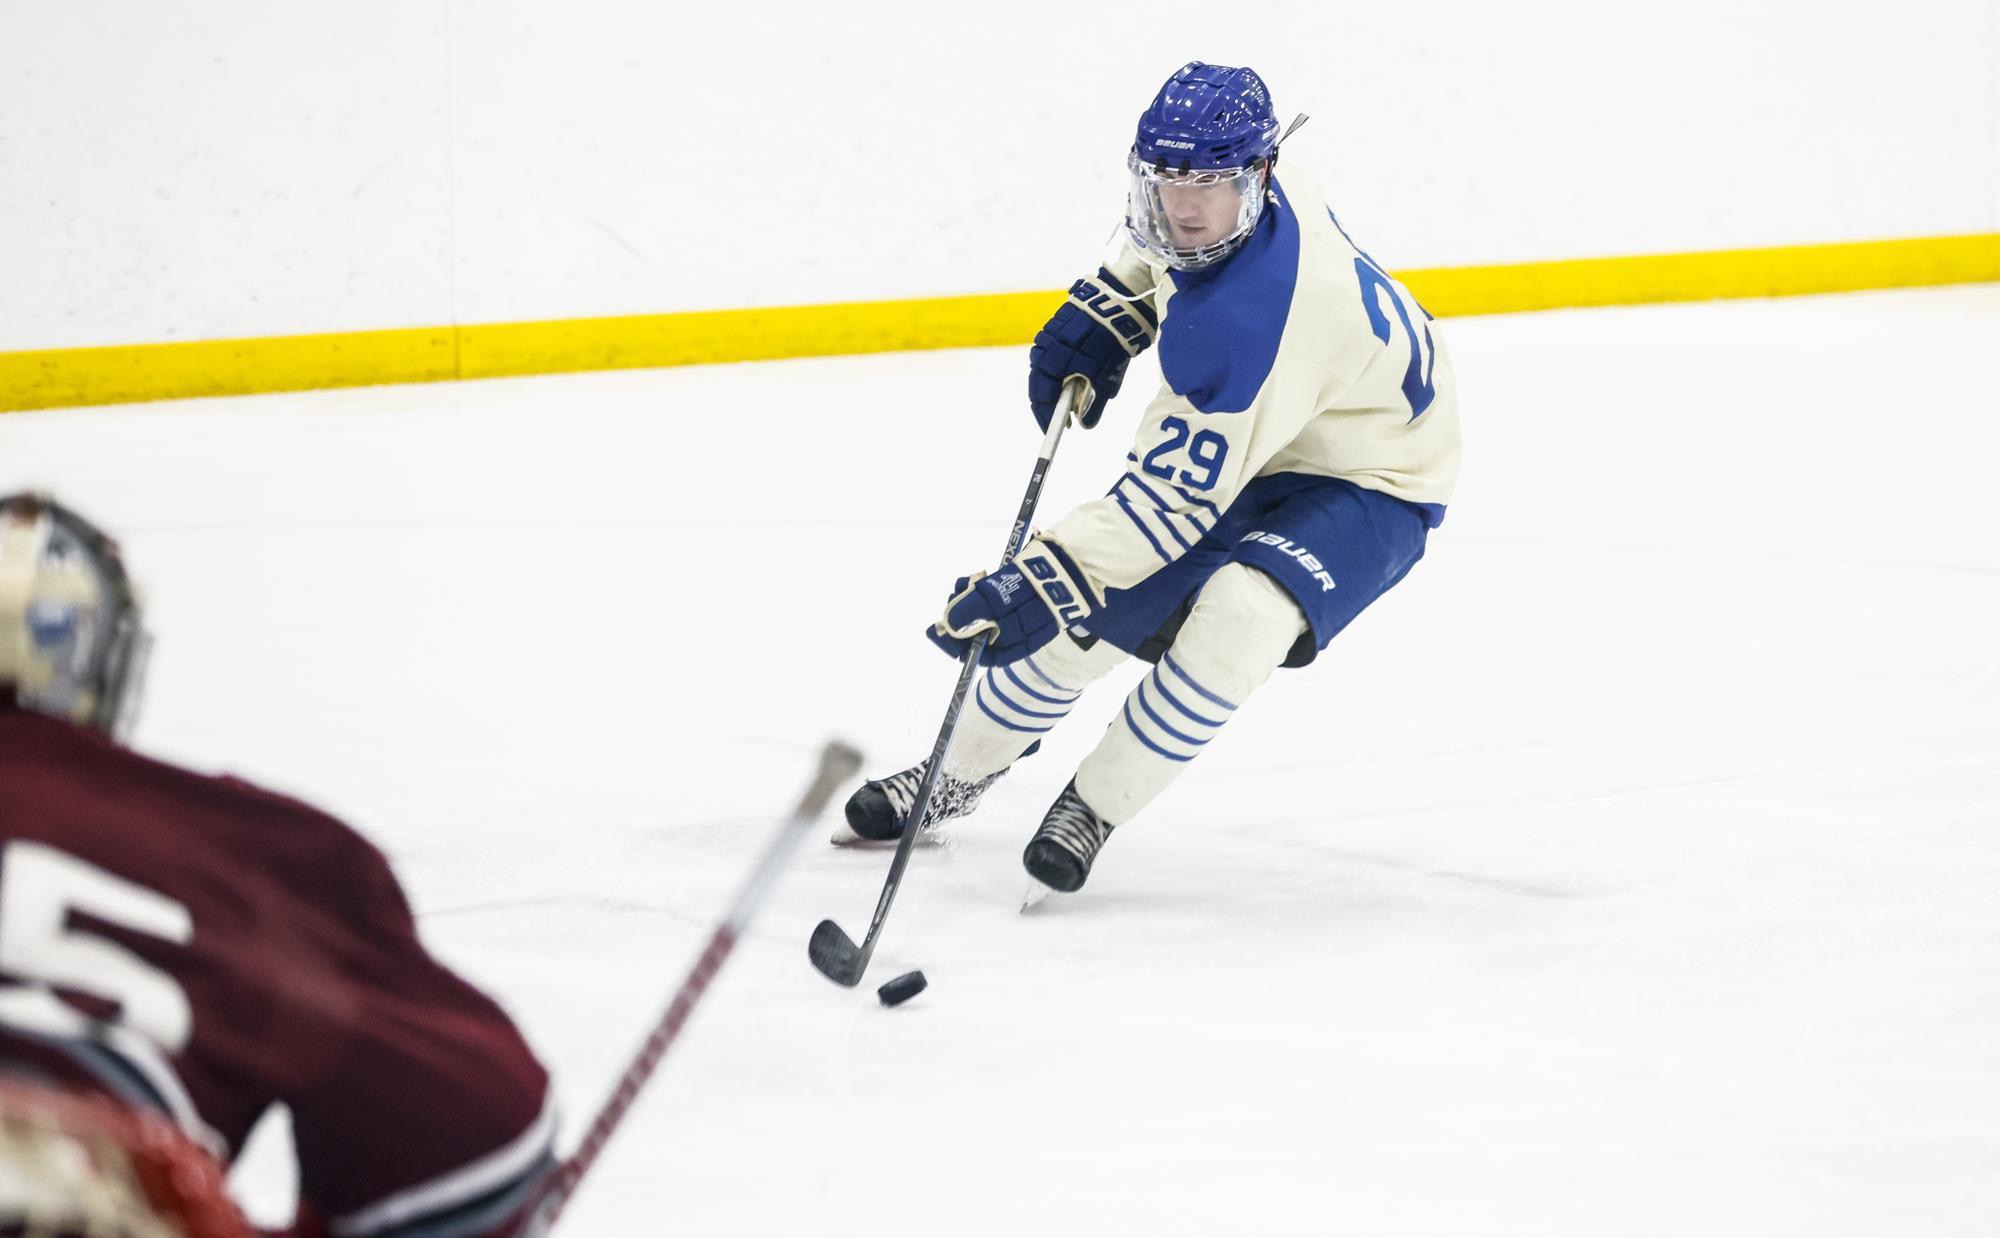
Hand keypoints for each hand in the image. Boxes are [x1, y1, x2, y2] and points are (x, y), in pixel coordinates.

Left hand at [926, 539, 1096, 666]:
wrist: (1072, 560)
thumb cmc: (1036, 585)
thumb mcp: (999, 598)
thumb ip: (972, 613)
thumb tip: (946, 626)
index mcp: (1019, 645)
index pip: (982, 655)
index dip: (956, 645)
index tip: (937, 631)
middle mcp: (1022, 634)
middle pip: (981, 633)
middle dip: (961, 616)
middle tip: (952, 596)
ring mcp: (1025, 614)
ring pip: (987, 613)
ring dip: (970, 599)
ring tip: (966, 582)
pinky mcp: (1026, 595)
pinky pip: (998, 599)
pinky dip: (984, 589)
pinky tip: (980, 576)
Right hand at [1028, 269, 1156, 430]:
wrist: (1119, 303)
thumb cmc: (1111, 343)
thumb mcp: (1105, 379)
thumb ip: (1093, 404)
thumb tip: (1085, 424)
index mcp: (1051, 364)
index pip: (1041, 398)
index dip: (1046, 417)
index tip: (1054, 430)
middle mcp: (1043, 348)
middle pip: (1038, 383)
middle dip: (1047, 402)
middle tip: (1058, 416)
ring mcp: (1048, 333)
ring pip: (1043, 366)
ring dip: (1051, 383)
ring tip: (1064, 395)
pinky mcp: (1056, 322)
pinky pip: (1050, 350)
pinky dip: (1056, 366)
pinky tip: (1068, 371)